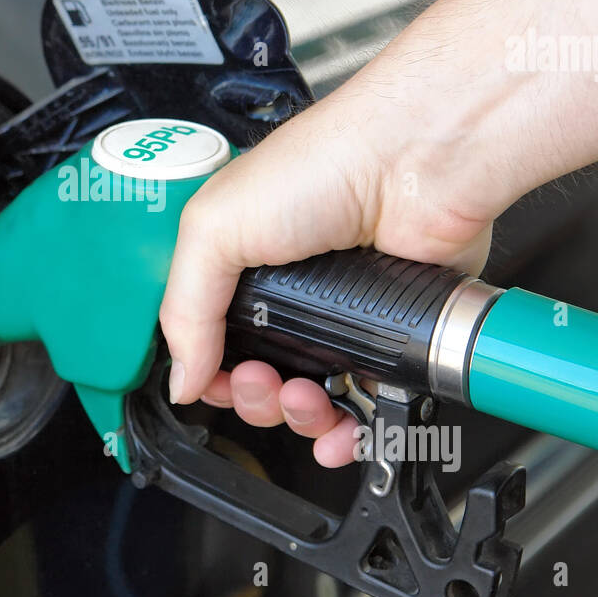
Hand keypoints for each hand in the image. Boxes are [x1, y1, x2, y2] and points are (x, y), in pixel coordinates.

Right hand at [159, 84, 495, 467]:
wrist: (417, 163)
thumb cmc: (324, 164)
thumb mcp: (215, 227)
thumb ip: (185, 310)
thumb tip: (180, 380)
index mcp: (238, 264)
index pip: (209, 341)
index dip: (210, 373)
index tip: (218, 380)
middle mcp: (288, 291)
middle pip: (256, 379)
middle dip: (254, 398)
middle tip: (264, 382)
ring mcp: (341, 315)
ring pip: (308, 400)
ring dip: (299, 418)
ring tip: (307, 399)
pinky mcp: (392, 335)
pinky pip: (366, 404)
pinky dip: (350, 432)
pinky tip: (342, 432)